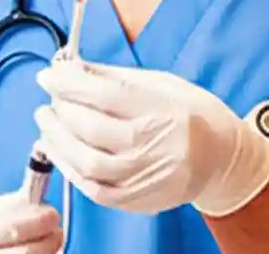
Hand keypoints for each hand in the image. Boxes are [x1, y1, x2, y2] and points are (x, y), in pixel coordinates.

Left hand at [34, 59, 268, 216]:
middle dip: (62, 108)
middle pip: (93, 127)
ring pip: (87, 161)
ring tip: (47, 119)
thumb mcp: (158, 83)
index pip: (106, 94)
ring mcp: (147, 177)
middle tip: (51, 96)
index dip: (70, 83)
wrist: (221, 157)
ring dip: (57, 138)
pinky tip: (58, 148)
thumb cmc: (190, 113)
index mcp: (165, 110)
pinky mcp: (139, 200)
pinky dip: (69, 167)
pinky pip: (94, 188)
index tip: (48, 75)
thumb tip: (68, 68)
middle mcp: (157, 146)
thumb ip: (111, 77)